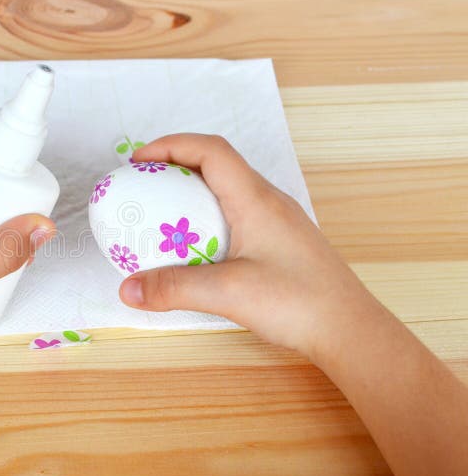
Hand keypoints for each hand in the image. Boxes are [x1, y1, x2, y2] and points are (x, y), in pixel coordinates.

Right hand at [118, 133, 385, 358]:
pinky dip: (207, 216)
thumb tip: (127, 289)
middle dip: (175, 165)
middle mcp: (268, 201)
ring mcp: (277, 221)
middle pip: (218, 163)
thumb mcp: (228, 293)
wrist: (349, 330)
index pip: (211, 150)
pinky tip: (196, 246)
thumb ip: (174, 288)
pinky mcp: (280, 242)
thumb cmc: (297, 303)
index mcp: (255, 199)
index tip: (138, 161)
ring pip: (228, 189)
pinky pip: (236, 213)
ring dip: (191, 191)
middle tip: (143, 185)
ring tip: (162, 212)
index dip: (171, 145)